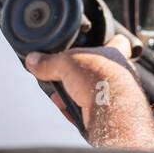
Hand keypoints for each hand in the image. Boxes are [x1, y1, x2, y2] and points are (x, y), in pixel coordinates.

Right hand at [25, 30, 153, 148]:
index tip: (108, 39)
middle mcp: (121, 74)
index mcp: (114, 55)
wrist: (112, 112)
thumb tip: (33, 60)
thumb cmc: (101, 80)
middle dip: (80, 75)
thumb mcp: (65, 63)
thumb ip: (48, 62)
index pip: (120, 42)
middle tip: (66, 76)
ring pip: (93, 93)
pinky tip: (70, 110)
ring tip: (63, 97)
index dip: (113, 39)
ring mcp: (118, 95)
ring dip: (75, 95)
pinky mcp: (111, 113)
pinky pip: (91, 111)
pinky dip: (77, 111)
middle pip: (100, 70)